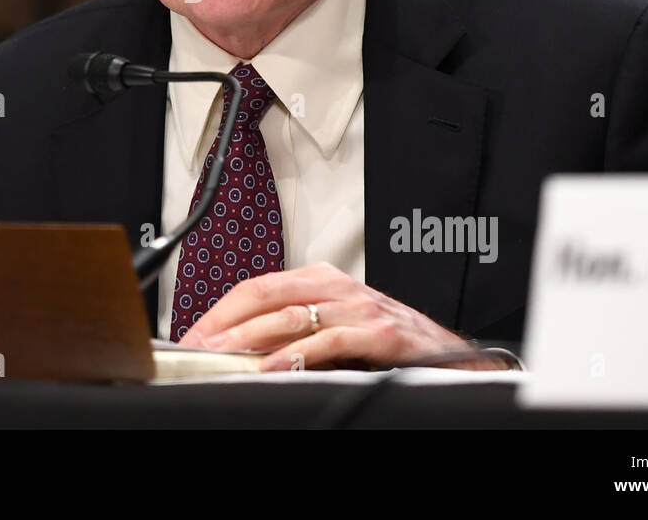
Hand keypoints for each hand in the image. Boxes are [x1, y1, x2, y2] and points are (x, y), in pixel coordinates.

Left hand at [177, 261, 505, 371]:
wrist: (453, 357)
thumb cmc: (391, 344)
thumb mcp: (336, 328)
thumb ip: (294, 332)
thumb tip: (241, 350)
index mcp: (322, 279)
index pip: (257, 286)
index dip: (221, 310)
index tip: (194, 334)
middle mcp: (336, 286)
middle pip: (264, 294)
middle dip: (224, 322)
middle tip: (196, 345)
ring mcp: (358, 307)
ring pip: (289, 315)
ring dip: (249, 338)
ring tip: (222, 355)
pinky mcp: (378, 332)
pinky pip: (328, 342)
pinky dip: (295, 355)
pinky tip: (272, 367)